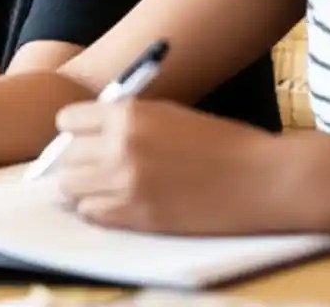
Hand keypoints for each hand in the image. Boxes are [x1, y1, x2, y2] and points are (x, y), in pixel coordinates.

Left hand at [54, 100, 283, 234]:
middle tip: (98, 164)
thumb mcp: (168, 113)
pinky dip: (99, 210)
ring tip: (108, 186)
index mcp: (128, 115)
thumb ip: (126, 120)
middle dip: (79, 160)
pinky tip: (121, 203)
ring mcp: (126, 185)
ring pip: (71, 188)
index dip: (75, 129)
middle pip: (66, 157)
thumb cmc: (223, 141)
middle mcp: (119, 148)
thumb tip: (87, 132)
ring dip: (85, 187)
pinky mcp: (137, 217)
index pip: (67, 120)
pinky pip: (91, 214)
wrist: (263, 178)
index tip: (85, 137)